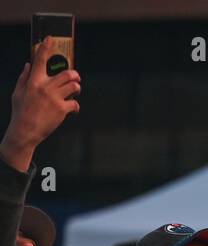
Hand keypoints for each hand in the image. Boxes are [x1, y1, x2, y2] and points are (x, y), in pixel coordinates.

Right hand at [0, 38, 80, 172]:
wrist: (26, 130)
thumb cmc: (21, 111)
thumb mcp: (18, 92)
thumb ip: (24, 77)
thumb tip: (28, 65)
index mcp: (33, 81)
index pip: (40, 60)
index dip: (46, 47)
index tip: (51, 39)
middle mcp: (45, 87)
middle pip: (67, 73)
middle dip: (75, 74)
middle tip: (75, 77)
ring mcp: (54, 98)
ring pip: (74, 86)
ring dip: (77, 88)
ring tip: (74, 93)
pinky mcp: (62, 109)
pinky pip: (75, 103)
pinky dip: (76, 106)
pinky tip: (72, 109)